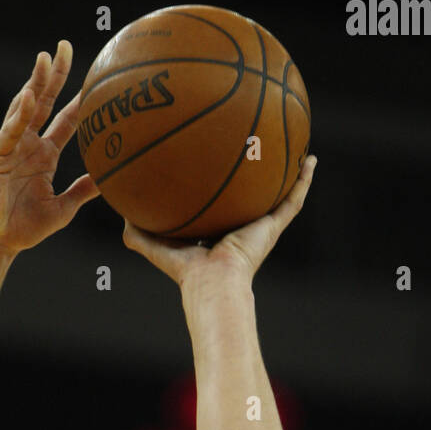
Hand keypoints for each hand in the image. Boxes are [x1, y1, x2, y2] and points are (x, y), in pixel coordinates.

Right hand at [0, 40, 99, 258]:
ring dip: (35, 83)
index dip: (79, 99)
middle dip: (55, 75)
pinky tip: (29, 96)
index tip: (95, 77)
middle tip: (66, 46)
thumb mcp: (63, 208)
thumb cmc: (23, 229)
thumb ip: (83, 191)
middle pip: (45, 102)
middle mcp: (28, 146)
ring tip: (45, 58)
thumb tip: (110, 181)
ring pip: (25, 108)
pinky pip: (9, 131)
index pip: (66, 120)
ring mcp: (11, 147)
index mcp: (44, 156)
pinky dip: (19, 113)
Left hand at [122, 154, 316, 287]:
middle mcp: (240, 227)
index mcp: (216, 232)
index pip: (219, 205)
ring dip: (287, 173)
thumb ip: (136, 231)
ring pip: (278, 194)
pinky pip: (293, 199)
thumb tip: (120, 215)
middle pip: (250, 195)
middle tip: (256, 147)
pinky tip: (310, 159)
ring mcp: (260, 226)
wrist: (212, 283)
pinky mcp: (274, 226)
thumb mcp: (153, 245)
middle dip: (253, 176)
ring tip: (294, 146)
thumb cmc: (185, 270)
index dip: (217, 188)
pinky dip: (304, 180)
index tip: (217, 166)